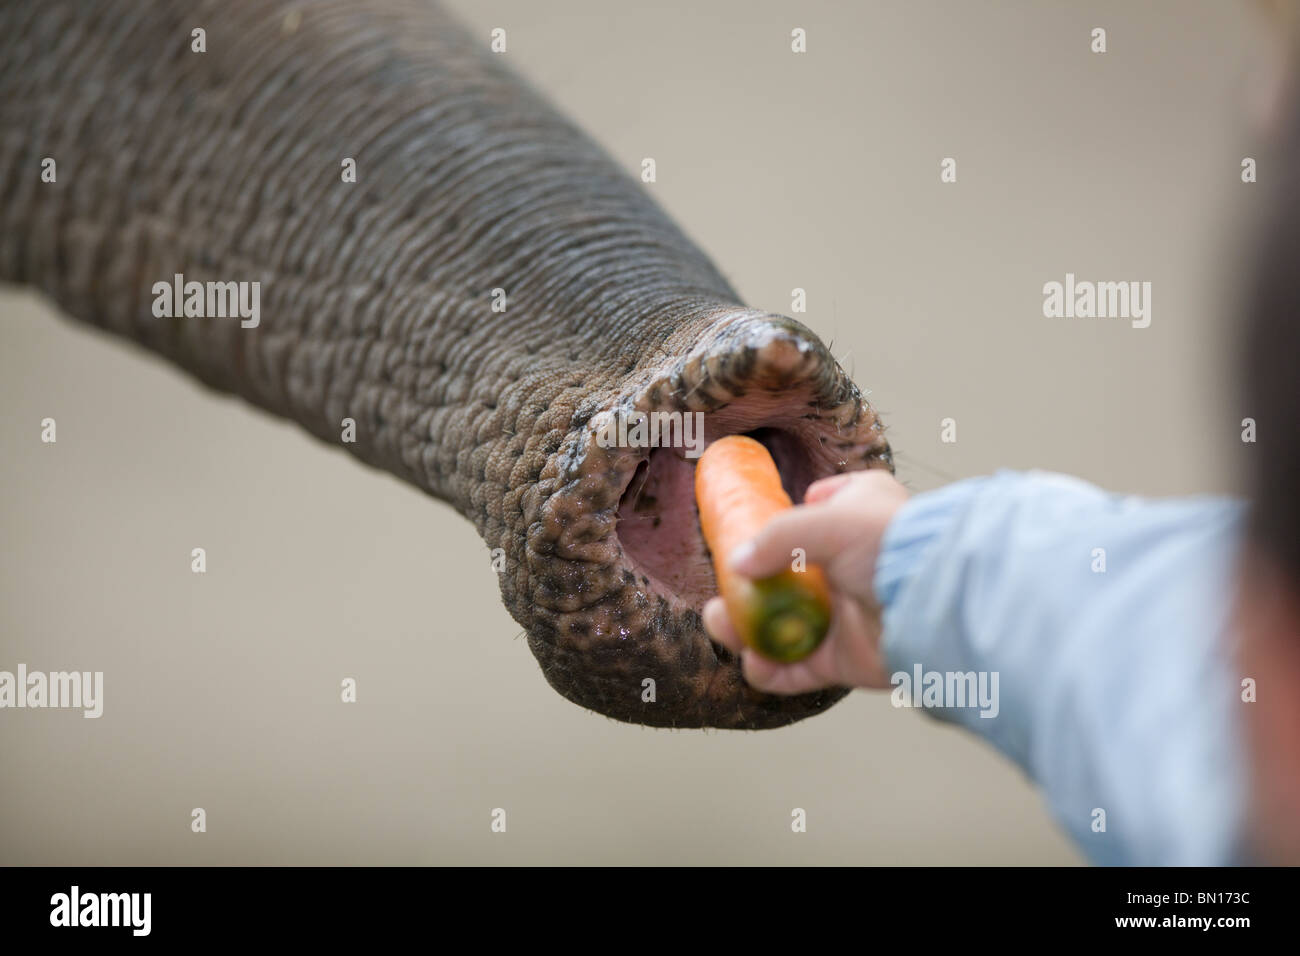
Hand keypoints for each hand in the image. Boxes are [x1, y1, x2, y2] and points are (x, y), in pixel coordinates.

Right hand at [702, 469, 909, 692]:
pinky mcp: (843, 659)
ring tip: (726, 630)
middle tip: (722, 602)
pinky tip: (756, 664)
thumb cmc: (895, 546)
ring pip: (779, 627)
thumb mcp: (829, 519)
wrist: (937, 604)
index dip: (778, 526)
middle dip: (743, 594)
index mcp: (854, 515)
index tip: (746, 540)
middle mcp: (848, 566)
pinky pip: (795, 669)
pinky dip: (771, 670)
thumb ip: (777, 536)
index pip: (812, 511)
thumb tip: (738, 563)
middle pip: (780, 581)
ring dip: (746, 632)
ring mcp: (843, 615)